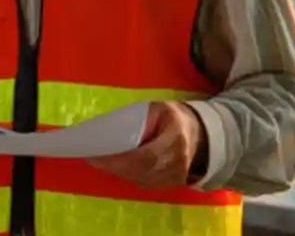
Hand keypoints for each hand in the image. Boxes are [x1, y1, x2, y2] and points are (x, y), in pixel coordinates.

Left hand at [87, 101, 206, 188]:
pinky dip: (126, 174)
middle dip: (113, 165)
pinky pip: (143, 182)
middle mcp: (176, 164)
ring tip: (99, 159)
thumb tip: (112, 129)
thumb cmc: (177, 119)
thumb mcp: (161, 109)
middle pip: (139, 171)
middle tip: (91, 156)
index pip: (145, 157)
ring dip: (117, 171)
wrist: (203, 137)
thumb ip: (140, 119)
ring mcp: (174, 178)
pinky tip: (114, 166)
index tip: (96, 154)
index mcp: (176, 140)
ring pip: (139, 179)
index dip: (119, 159)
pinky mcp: (169, 185)